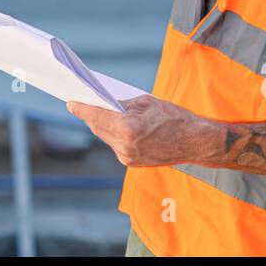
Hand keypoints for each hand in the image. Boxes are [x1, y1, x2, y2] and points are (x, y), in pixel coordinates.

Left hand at [67, 94, 219, 167]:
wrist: (196, 142)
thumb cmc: (174, 118)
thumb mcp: (146, 102)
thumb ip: (122, 104)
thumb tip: (104, 103)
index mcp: (127, 129)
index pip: (96, 116)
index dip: (81, 108)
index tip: (70, 101)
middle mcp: (124, 147)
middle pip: (98, 128)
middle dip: (89, 115)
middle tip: (79, 102)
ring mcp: (128, 158)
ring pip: (106, 137)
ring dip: (101, 125)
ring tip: (94, 111)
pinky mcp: (132, 163)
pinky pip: (116, 145)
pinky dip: (113, 134)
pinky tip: (113, 125)